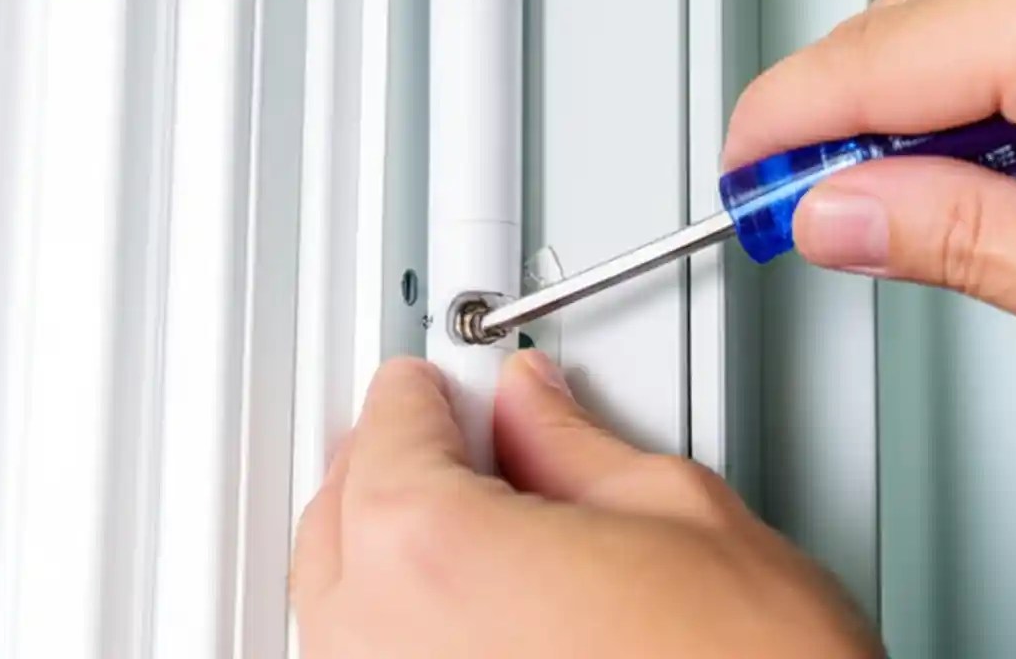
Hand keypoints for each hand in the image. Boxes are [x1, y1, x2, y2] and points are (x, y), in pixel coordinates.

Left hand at [291, 352, 884, 657]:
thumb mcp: (677, 514)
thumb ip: (574, 443)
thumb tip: (535, 405)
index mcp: (429, 553)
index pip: (390, 430)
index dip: (424, 389)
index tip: (440, 382)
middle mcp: (379, 645)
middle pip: (340, 514)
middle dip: (392, 460)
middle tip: (451, 434)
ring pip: (338, 601)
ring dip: (382, 544)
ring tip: (466, 515)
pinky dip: (398, 624)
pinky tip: (468, 604)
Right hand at [724, 0, 1015, 379]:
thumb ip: (964, 240)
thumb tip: (834, 213)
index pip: (879, 58)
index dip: (782, 125)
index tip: (740, 179)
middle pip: (910, 21)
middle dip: (835, 120)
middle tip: (798, 207)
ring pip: (965, 12)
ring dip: (911, 110)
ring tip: (903, 205)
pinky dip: (989, 90)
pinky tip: (992, 166)